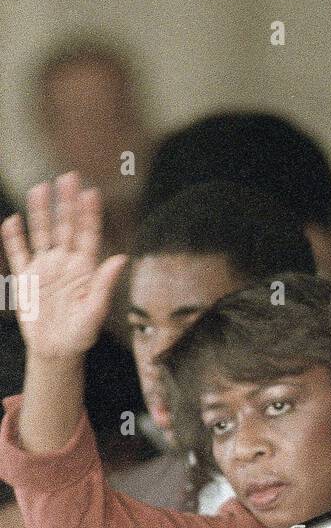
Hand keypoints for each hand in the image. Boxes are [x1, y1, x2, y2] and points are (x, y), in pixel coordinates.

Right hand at [0, 173, 126, 359]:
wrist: (56, 350)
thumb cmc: (81, 334)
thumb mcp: (95, 312)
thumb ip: (105, 284)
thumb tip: (121, 258)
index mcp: (86, 269)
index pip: (88, 235)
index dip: (89, 214)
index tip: (91, 192)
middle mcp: (65, 262)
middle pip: (65, 226)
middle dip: (67, 203)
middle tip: (68, 177)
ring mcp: (45, 267)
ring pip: (42, 233)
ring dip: (41, 211)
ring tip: (40, 187)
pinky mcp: (26, 277)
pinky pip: (18, 253)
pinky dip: (14, 237)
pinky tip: (13, 220)